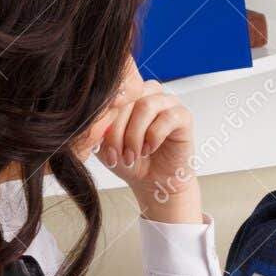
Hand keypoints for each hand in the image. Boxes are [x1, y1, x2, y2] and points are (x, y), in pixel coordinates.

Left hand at [93, 57, 200, 221]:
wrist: (153, 182)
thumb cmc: (131, 161)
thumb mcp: (104, 144)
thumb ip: (97, 128)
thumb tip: (91, 118)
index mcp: (128, 94)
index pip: (112, 95)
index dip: (104, 121)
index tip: (99, 147)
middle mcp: (148, 92)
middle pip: (128, 99)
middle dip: (118, 132)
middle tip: (117, 156)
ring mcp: (168, 102)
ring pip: (146, 106)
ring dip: (135, 135)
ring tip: (132, 155)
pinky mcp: (184, 116)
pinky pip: (167, 118)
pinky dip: (154, 136)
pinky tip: (149, 150)